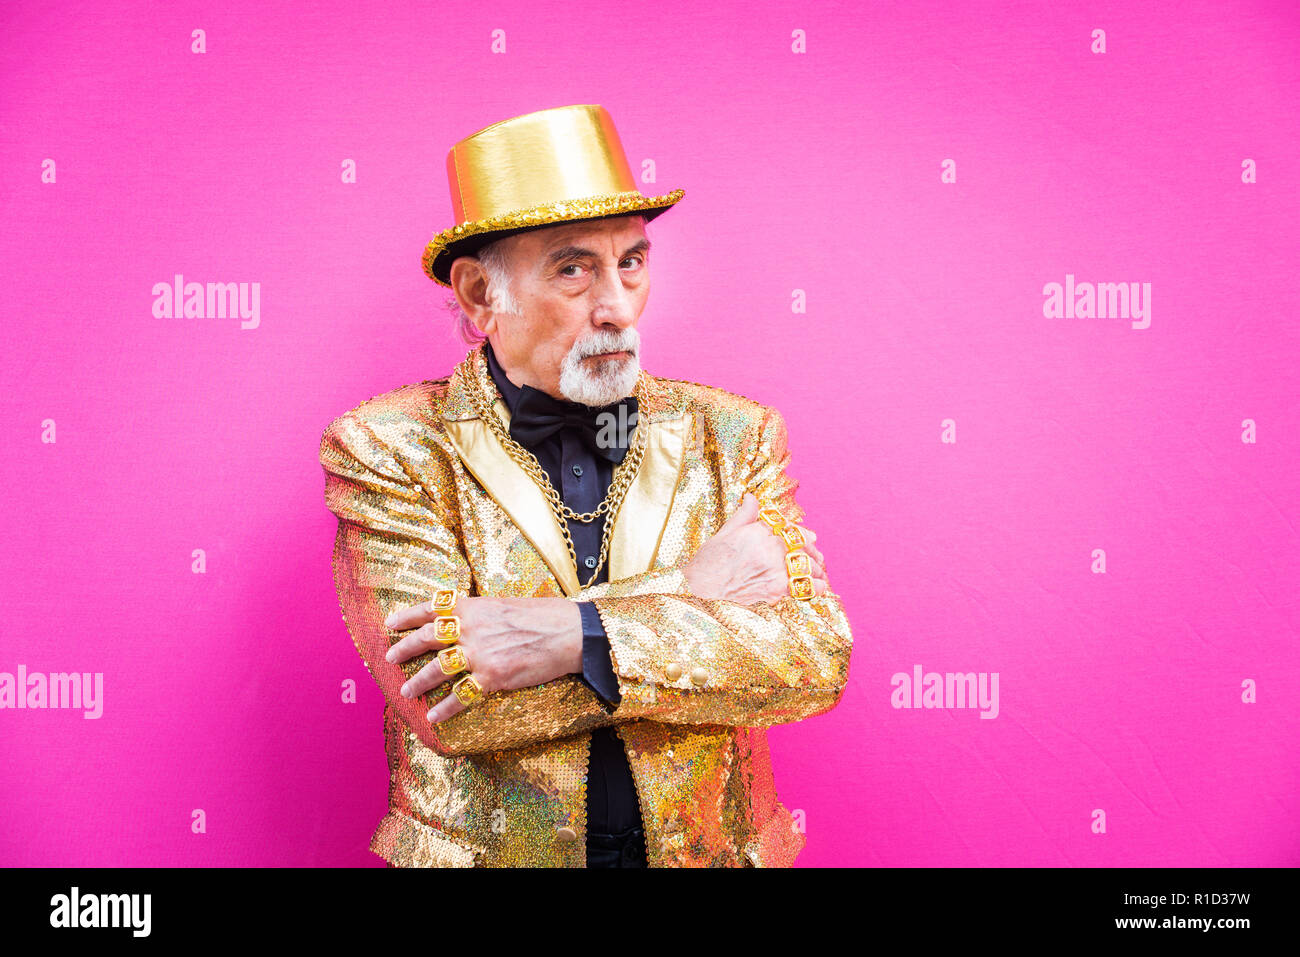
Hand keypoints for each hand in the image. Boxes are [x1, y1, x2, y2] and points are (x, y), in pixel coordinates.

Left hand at [382, 596, 582, 723]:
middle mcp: (471, 628)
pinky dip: (444, 708)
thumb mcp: (505, 605)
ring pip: (437, 668)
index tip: (390, 622)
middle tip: (389, 657)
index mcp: (474, 606)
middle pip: (427, 637)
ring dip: (417, 681)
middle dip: (404, 648)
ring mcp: (480, 653)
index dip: (408, 615)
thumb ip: (481, 614)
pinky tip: (433, 717)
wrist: (570, 633)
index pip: (431, 607)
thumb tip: (465, 620)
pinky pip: (461, 695)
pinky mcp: (492, 677)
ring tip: (406, 691)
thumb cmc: (545, 616)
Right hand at [682, 492, 828, 602]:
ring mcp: (776, 569)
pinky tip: (817, 587)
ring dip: (816, 569)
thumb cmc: (710, 560)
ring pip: (808, 566)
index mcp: (760, 530)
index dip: (803, 534)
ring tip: (819, 573)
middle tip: (818, 557)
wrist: (701, 588)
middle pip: (803, 546)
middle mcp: (771, 547)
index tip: (810, 538)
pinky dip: (815, 587)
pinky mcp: (777, 589)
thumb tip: (752, 497)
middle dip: (812, 551)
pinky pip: (805, 586)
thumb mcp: (726, 532)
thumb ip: (745, 514)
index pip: (791, 529)